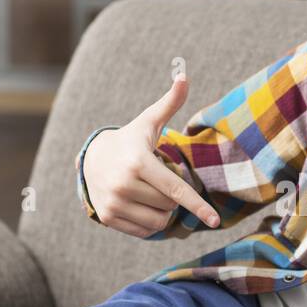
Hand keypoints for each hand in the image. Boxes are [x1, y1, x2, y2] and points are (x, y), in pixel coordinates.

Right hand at [79, 76, 220, 236]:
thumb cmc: (130, 141)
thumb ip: (169, 103)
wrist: (91, 159)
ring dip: (162, 211)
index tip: (215, 220)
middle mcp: (124, 184)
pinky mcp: (107, 217)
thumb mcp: (148, 122)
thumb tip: (184, 76)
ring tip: (149, 193)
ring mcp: (113, 202)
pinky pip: (144, 231)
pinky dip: (149, 222)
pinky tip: (139, 204)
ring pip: (159, 221)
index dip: (198, 206)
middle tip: (156, 180)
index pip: (176, 189)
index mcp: (138, 162)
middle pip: (170, 205)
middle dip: (172, 196)